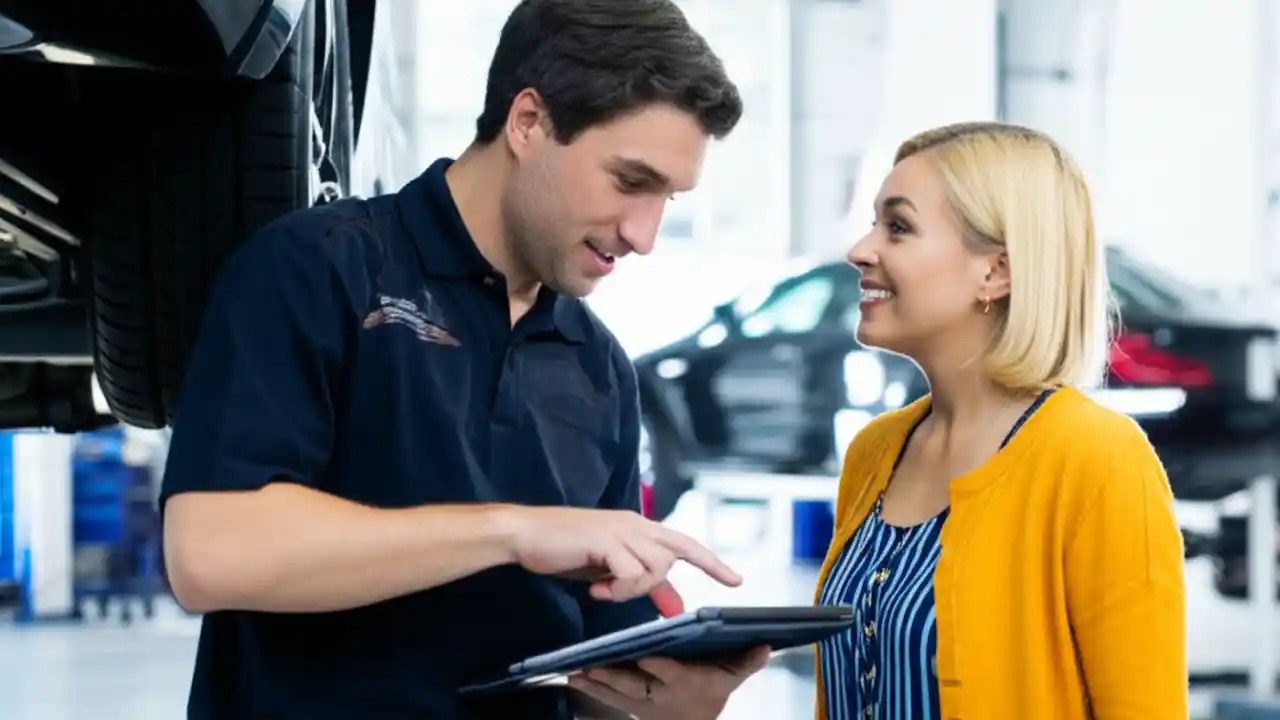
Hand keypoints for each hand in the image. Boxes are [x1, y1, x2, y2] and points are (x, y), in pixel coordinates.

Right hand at [505, 506, 742, 605]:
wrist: (526, 533)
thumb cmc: (563, 549)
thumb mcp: (607, 569)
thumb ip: (638, 580)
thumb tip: (670, 602)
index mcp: (637, 526)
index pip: (684, 542)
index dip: (711, 562)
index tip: (736, 580)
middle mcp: (635, 524)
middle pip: (676, 552)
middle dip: (672, 578)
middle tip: (651, 590)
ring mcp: (621, 530)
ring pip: (655, 567)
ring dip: (632, 589)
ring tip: (603, 590)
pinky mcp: (606, 540)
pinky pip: (631, 573)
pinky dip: (617, 589)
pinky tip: (595, 589)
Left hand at [568, 645, 771, 719]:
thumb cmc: (711, 694)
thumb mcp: (731, 679)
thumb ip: (746, 661)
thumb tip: (767, 645)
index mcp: (684, 683)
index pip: (671, 673)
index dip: (659, 667)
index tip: (647, 657)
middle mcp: (659, 694)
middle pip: (635, 686)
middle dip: (614, 678)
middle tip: (595, 667)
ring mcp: (641, 702)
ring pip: (615, 692)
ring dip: (595, 682)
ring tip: (575, 671)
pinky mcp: (628, 703)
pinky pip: (606, 696)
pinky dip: (590, 688)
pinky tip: (573, 677)